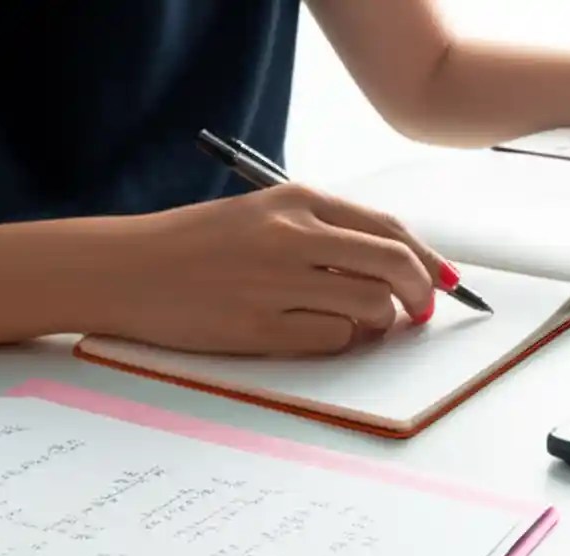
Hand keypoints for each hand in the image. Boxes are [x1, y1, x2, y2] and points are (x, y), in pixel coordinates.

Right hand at [104, 183, 453, 356]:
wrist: (124, 269)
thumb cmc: (195, 245)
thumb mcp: (261, 215)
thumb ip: (324, 233)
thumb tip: (394, 266)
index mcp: (297, 201)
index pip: (389, 228)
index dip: (428, 259)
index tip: (445, 281)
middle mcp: (293, 235)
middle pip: (394, 265)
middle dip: (423, 292)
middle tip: (422, 311)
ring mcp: (278, 282)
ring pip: (372, 306)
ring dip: (381, 321)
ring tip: (362, 322)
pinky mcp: (261, 326)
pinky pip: (334, 338)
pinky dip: (342, 340)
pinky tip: (321, 333)